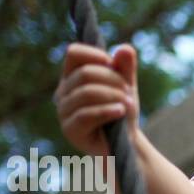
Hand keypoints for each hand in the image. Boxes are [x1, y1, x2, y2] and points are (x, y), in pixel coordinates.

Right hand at [53, 42, 140, 157]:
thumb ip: (125, 68)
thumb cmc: (121, 112)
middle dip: (113, 80)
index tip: (113, 64)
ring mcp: (63, 111)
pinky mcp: (70, 130)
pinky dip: (108, 110)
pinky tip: (121, 111)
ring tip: (130, 105)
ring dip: (114, 96)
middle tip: (130, 93)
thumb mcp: (126, 86)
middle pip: (85, 73)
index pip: (74, 53)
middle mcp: (63, 92)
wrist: (124, 144)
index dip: (95, 55)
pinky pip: (86, 114)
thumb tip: (125, 48)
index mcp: (72, 77)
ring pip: (87, 93)